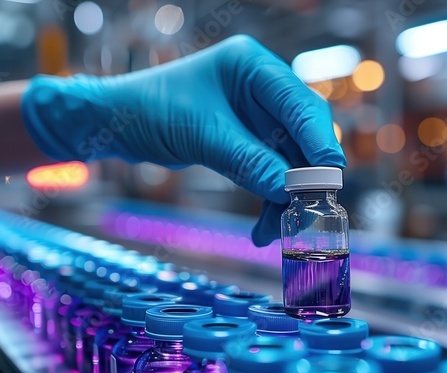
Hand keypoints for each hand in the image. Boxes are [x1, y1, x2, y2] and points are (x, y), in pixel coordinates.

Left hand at [21, 35, 345, 245]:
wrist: (117, 123)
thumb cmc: (150, 110)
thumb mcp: (201, 136)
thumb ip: (248, 161)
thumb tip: (287, 191)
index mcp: (254, 67)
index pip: (300, 104)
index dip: (319, 142)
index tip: (329, 177)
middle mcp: (263, 88)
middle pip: (304, 134)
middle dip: (306, 175)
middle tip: (311, 209)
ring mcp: (258, 116)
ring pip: (290, 160)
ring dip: (287, 197)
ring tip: (280, 231)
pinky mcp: (250, 141)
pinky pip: (271, 172)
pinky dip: (269, 200)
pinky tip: (263, 229)